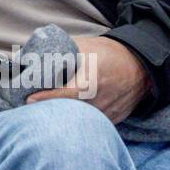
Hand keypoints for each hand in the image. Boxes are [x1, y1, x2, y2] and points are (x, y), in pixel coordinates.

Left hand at [25, 36, 152, 123]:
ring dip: (64, 117)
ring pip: (80, 120)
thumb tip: (32, 55)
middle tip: (31, 107)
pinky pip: (92, 123)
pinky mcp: (113, 119)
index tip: (29, 99)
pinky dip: (79, 120)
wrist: (140, 65)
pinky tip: (68, 116)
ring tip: (47, 112)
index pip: (67, 94)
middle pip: (70, 111)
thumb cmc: (108, 53)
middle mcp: (101, 99)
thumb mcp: (84, 46)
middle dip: (50, 111)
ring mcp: (108, 112)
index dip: (47, 98)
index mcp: (93, 80)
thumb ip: (61, 51)